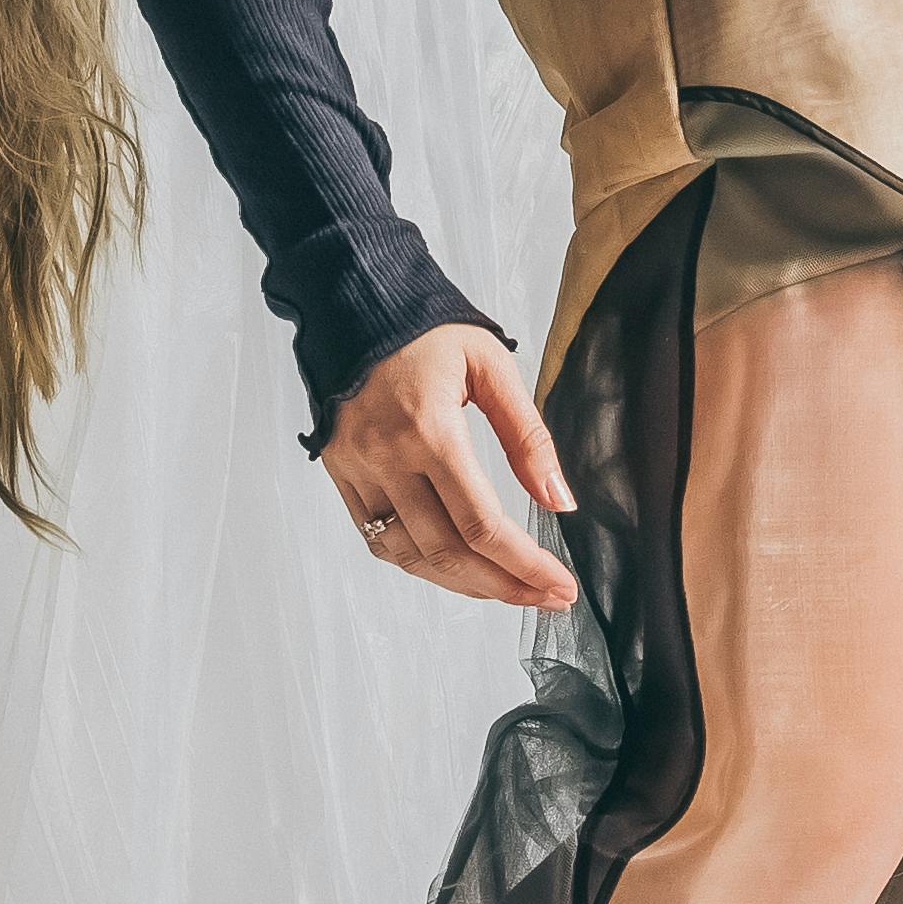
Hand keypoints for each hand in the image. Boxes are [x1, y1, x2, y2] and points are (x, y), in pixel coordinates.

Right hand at [322, 320, 578, 613]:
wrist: (356, 304)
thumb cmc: (429, 330)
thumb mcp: (492, 366)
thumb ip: (529, 436)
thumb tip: (560, 501)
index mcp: (429, 428)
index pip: (482, 523)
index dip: (526, 566)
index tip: (561, 587)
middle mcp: (387, 456)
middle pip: (448, 550)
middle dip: (505, 585)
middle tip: (547, 599)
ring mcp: (358, 468)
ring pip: (411, 555)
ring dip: (464, 583)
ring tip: (508, 588)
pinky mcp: (341, 472)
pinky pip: (378, 540)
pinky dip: (420, 563)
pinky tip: (455, 567)